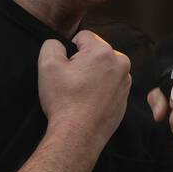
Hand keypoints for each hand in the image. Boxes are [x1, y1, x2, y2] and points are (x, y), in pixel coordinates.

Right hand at [38, 30, 130, 148]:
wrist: (79, 135)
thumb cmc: (64, 101)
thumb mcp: (48, 66)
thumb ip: (52, 45)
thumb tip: (59, 44)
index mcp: (104, 52)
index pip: (83, 36)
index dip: (70, 49)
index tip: (66, 67)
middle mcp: (121, 64)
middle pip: (96, 52)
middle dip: (83, 62)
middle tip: (72, 81)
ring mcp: (125, 83)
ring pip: (103, 70)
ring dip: (92, 76)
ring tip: (80, 93)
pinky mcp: (125, 99)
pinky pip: (109, 87)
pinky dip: (99, 91)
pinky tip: (88, 103)